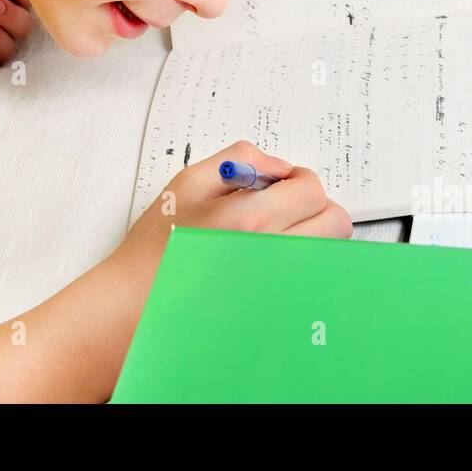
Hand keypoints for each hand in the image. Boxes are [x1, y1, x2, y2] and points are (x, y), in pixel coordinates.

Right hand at [112, 140, 353, 283]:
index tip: (280, 184)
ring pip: (330, 253)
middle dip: (313, 207)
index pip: (311, 189)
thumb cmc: (156, 248)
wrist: (136, 305)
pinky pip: (313, 281)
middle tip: (282, 207)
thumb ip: (240, 159)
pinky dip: (301, 266)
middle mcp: (272, 256)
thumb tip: (278, 166)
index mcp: (250, 220)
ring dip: (311, 236)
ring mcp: (281, 288)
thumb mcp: (188, 182)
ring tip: (272, 236)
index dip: (298, 180)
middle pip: (335, 222)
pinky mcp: (281, 311)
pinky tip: (268, 263)